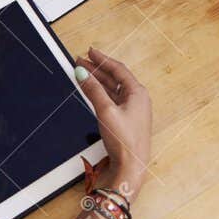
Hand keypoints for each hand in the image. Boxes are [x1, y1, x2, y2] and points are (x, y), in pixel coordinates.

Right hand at [74, 47, 152, 198]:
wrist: (131, 167)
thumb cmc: (125, 141)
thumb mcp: (106, 111)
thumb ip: (93, 90)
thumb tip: (82, 73)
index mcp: (137, 93)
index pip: (118, 69)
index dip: (103, 59)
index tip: (89, 51)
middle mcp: (136, 99)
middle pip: (114, 78)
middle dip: (97, 69)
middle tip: (80, 61)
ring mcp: (131, 110)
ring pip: (112, 89)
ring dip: (97, 81)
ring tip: (81, 73)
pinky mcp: (125, 120)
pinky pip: (111, 100)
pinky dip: (99, 94)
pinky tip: (90, 90)